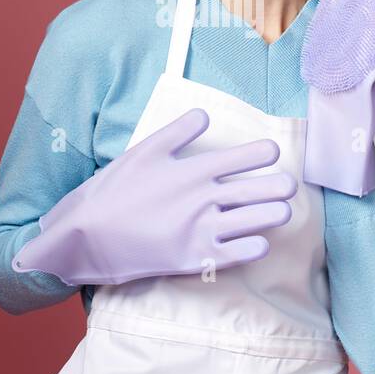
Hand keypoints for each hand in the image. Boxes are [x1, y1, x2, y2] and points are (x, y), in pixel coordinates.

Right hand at [13, 108, 296, 285]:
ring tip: (278, 210)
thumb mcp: (143, 151)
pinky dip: (258, 245)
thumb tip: (205, 114)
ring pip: (263, 220)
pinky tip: (256, 239)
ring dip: (276, 213)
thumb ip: (178, 131)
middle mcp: (204, 199)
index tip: (271, 153)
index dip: (266, 153)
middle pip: (265, 189)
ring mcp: (203, 231)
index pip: (247, 157)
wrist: (88, 237)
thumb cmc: (114, 190)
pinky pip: (245, 253)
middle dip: (283, 186)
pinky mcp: (198, 259)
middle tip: (286, 185)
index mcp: (193, 170)